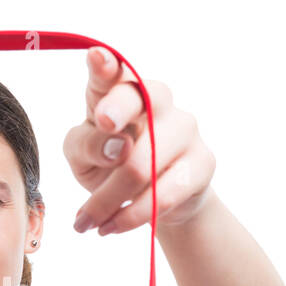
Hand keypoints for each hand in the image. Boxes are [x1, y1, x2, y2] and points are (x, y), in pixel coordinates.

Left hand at [61, 47, 215, 234]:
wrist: (153, 202)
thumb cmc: (109, 165)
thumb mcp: (82, 155)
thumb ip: (87, 143)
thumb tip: (114, 147)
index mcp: (120, 89)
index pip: (115, 71)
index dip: (107, 65)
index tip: (97, 59)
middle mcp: (156, 100)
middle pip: (139, 103)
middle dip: (115, 124)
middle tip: (102, 153)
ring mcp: (184, 128)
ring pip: (141, 164)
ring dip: (106, 200)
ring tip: (87, 222)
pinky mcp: (203, 162)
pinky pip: (162, 194)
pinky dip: (130, 216)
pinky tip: (110, 226)